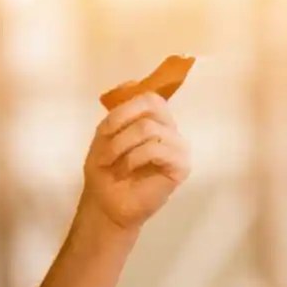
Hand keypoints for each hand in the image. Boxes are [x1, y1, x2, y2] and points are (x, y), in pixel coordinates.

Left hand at [82, 92, 191, 232]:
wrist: (106, 203)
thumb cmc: (106, 170)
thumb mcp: (105, 135)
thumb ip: (118, 111)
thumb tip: (130, 82)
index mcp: (155, 121)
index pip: (150, 97)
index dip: (125, 107)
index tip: (106, 129)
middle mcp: (170, 131)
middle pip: (152, 106)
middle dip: (121, 125)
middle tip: (108, 147)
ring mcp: (178, 148)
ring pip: (149, 128)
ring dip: (121, 145)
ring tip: (113, 163)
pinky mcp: (181, 166)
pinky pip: (157, 149)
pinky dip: (133, 158)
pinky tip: (126, 170)